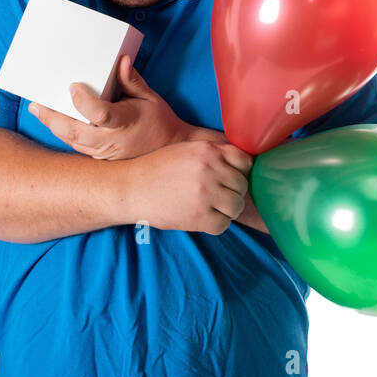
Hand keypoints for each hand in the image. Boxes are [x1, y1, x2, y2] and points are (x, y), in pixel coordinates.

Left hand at [28, 55, 189, 160]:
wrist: (169, 149)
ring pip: (72, 141)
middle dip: (52, 118)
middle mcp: (111, 140)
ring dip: (53, 126)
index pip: (99, 113)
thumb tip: (121, 60)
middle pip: (74, 132)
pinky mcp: (101, 158)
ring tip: (38, 110)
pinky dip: (64, 134)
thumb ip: (132, 80)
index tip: (73, 86)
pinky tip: (54, 121)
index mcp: (124, 122)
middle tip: (35, 104)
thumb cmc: (159, 120)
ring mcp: (105, 152)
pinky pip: (78, 146)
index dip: (82, 101)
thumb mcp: (150, 97)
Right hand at [124, 140, 253, 235]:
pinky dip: (216, 224)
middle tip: (216, 196)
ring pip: (237, 206)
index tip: (228, 178)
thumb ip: (212, 155)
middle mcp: (210, 169)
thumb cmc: (157, 169)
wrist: (131, 188)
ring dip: (227, 210)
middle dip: (232, 192)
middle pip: (242, 185)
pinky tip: (202, 218)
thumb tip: (240, 166)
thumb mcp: (186, 151)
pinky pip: (223, 225)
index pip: (245, 161)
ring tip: (210, 208)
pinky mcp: (199, 216)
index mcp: (208, 150)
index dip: (239, 171)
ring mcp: (206, 193)